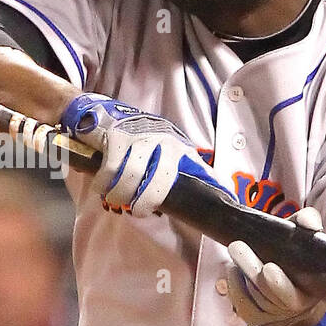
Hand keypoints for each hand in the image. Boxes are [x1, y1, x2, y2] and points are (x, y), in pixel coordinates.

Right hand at [60, 93, 220, 216]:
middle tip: (137, 211)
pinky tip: (102, 188)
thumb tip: (223, 195)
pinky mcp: (117, 137)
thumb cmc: (146, 142)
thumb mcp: (172, 154)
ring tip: (117, 201)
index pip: (203, 173)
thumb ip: (191, 174)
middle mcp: (165, 143)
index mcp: (182, 151)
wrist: (111, 113)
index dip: (214, 189)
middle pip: (159, 182)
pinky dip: (104, 184)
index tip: (224, 204)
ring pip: (132, 177)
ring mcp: (140, 139)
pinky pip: (110, 169)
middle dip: (146, 202)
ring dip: (121, 195)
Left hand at [225, 206, 325, 325]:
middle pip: (267, 295)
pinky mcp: (256, 319)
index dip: (279, 284)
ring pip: (252, 297)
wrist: (294, 284)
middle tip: (236, 246)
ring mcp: (274, 318)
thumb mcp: (306, 238)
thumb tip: (309, 223)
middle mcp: (294, 311)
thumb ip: (308, 224)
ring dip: (241, 273)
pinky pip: (240, 304)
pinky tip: (234, 269)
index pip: (292, 295)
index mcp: (311, 293)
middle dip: (251, 269)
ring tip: (236, 250)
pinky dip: (234, 285)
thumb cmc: (299, 258)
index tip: (269, 267)